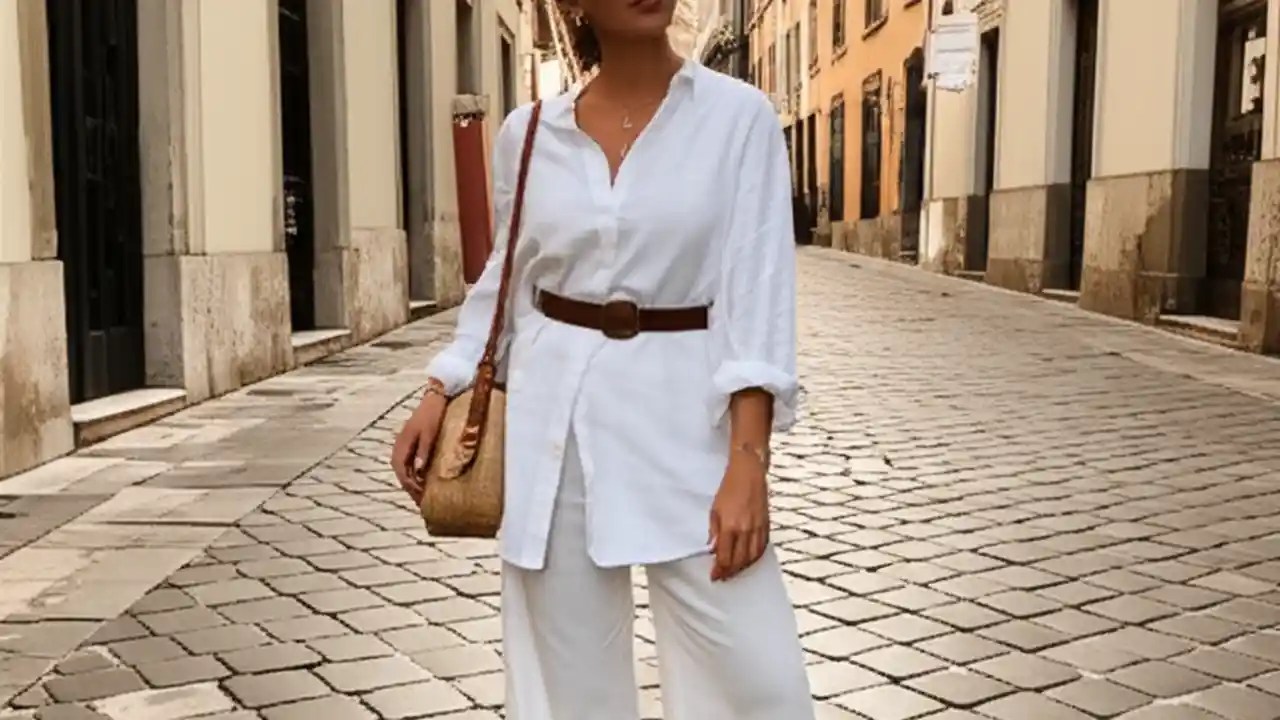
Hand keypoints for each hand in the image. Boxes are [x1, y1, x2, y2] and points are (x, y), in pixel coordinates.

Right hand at [391, 390, 446, 504]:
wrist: (436, 397)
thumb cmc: (433, 415)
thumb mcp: (429, 433)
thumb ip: (423, 451)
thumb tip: (419, 471)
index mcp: (402, 445)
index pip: (402, 472)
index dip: (410, 486)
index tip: (420, 497)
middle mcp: (399, 446)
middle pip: (401, 473)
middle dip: (410, 488)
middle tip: (422, 502)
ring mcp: (404, 444)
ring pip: (403, 469)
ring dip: (411, 482)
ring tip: (421, 494)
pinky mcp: (411, 443)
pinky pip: (408, 463)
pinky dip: (413, 473)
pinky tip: (422, 479)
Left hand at [708, 450, 769, 581]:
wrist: (749, 472)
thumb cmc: (729, 488)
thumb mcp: (714, 509)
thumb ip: (713, 530)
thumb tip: (712, 549)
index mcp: (730, 526)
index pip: (724, 556)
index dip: (719, 569)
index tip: (714, 576)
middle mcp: (745, 530)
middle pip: (739, 560)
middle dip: (729, 571)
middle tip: (722, 576)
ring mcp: (758, 528)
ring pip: (752, 557)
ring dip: (742, 567)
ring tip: (734, 571)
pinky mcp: (766, 525)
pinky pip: (761, 547)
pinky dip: (754, 557)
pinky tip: (748, 560)